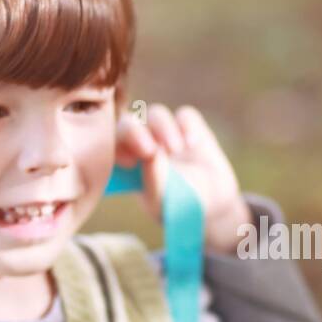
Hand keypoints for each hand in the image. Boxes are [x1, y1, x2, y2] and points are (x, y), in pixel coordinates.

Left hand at [115, 103, 253, 254]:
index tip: (130, 163)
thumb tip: (152, 154)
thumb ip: (154, 181)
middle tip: (149, 151)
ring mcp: (164, 131)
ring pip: (156, 115)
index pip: (110, 145)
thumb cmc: (177, 205)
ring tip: (176, 150)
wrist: (211, 203)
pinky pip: (185, 116)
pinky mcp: (188, 126)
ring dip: (163, 129)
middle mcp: (141, 141)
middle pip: (129, 123)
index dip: (115, 147)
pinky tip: (192, 144)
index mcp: (125, 160)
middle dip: (135, 133)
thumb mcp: (164, 202)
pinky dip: (188, 127)